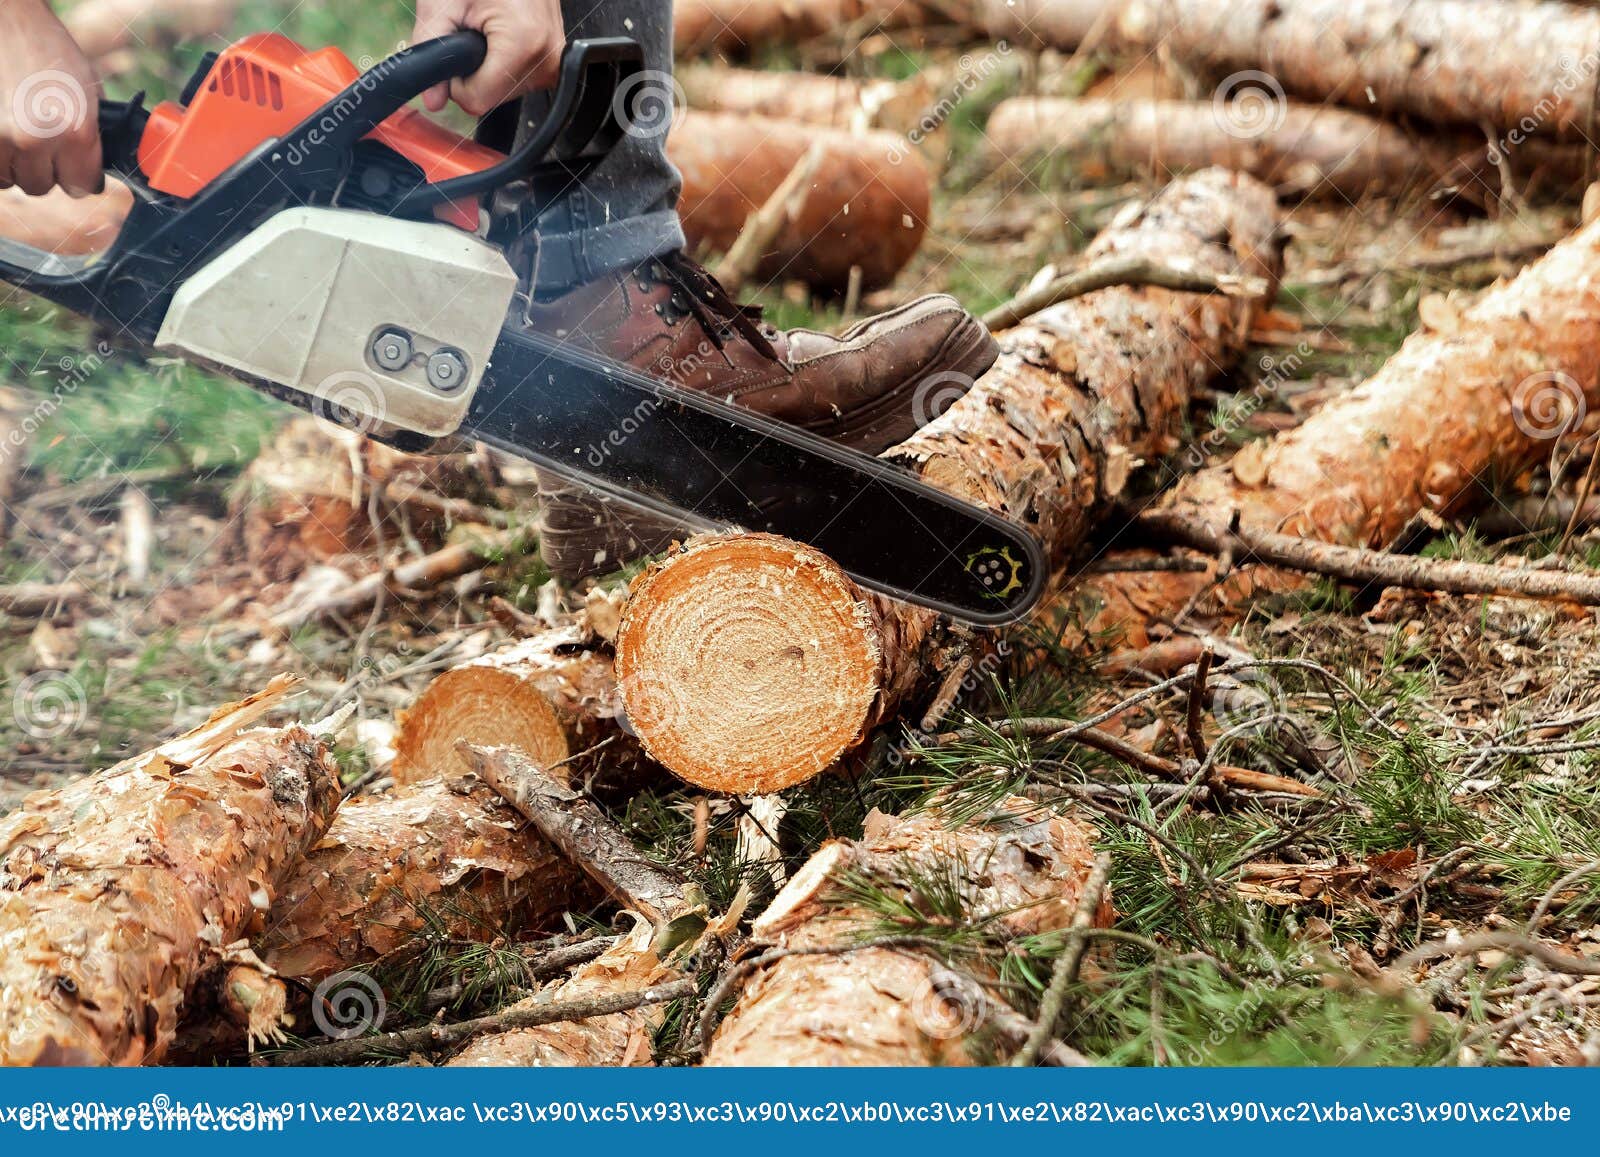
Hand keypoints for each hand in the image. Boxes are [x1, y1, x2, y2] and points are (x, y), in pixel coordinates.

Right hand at [0, 0, 100, 195]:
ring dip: (16, 164)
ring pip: (11, 179)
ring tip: (19, 133)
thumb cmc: (50, 51)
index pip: (81, 187)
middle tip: (43, 143)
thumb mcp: (87, 93)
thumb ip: (90, 137)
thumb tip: (91, 175)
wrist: (9, 19)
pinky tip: (3, 133)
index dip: (80, 178)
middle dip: (44, 169)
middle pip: (42, 186)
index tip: (76, 170)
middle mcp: (36, 137)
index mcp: (74, 130)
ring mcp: (1, 135)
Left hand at [411, 0, 564, 116]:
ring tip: (490, 29)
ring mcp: (555, 60)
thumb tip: (432, 100)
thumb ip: (431, 51)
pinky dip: (506, 63)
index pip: (477, 99)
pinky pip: (522, 79)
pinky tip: (503, 35)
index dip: (456, 81)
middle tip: (475, 31)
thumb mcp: (442, 4)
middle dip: (475, 72)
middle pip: (493, 98)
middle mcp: (546, 58)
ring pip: (506, 92)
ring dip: (490, 68)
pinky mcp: (557, 60)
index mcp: (523, 44)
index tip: (457, 49)